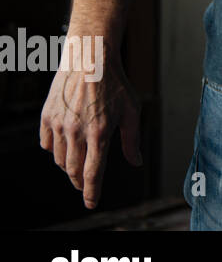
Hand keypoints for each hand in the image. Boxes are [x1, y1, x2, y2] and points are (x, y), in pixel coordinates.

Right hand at [40, 54, 141, 208]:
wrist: (90, 57)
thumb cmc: (115, 83)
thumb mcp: (132, 110)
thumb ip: (132, 139)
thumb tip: (136, 162)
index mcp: (99, 133)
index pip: (92, 172)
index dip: (91, 192)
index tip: (91, 204)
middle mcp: (75, 132)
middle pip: (72, 170)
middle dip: (79, 182)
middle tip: (85, 186)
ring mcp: (58, 124)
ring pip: (58, 158)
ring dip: (68, 166)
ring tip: (78, 163)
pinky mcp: (46, 117)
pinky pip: (46, 143)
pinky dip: (54, 150)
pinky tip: (64, 146)